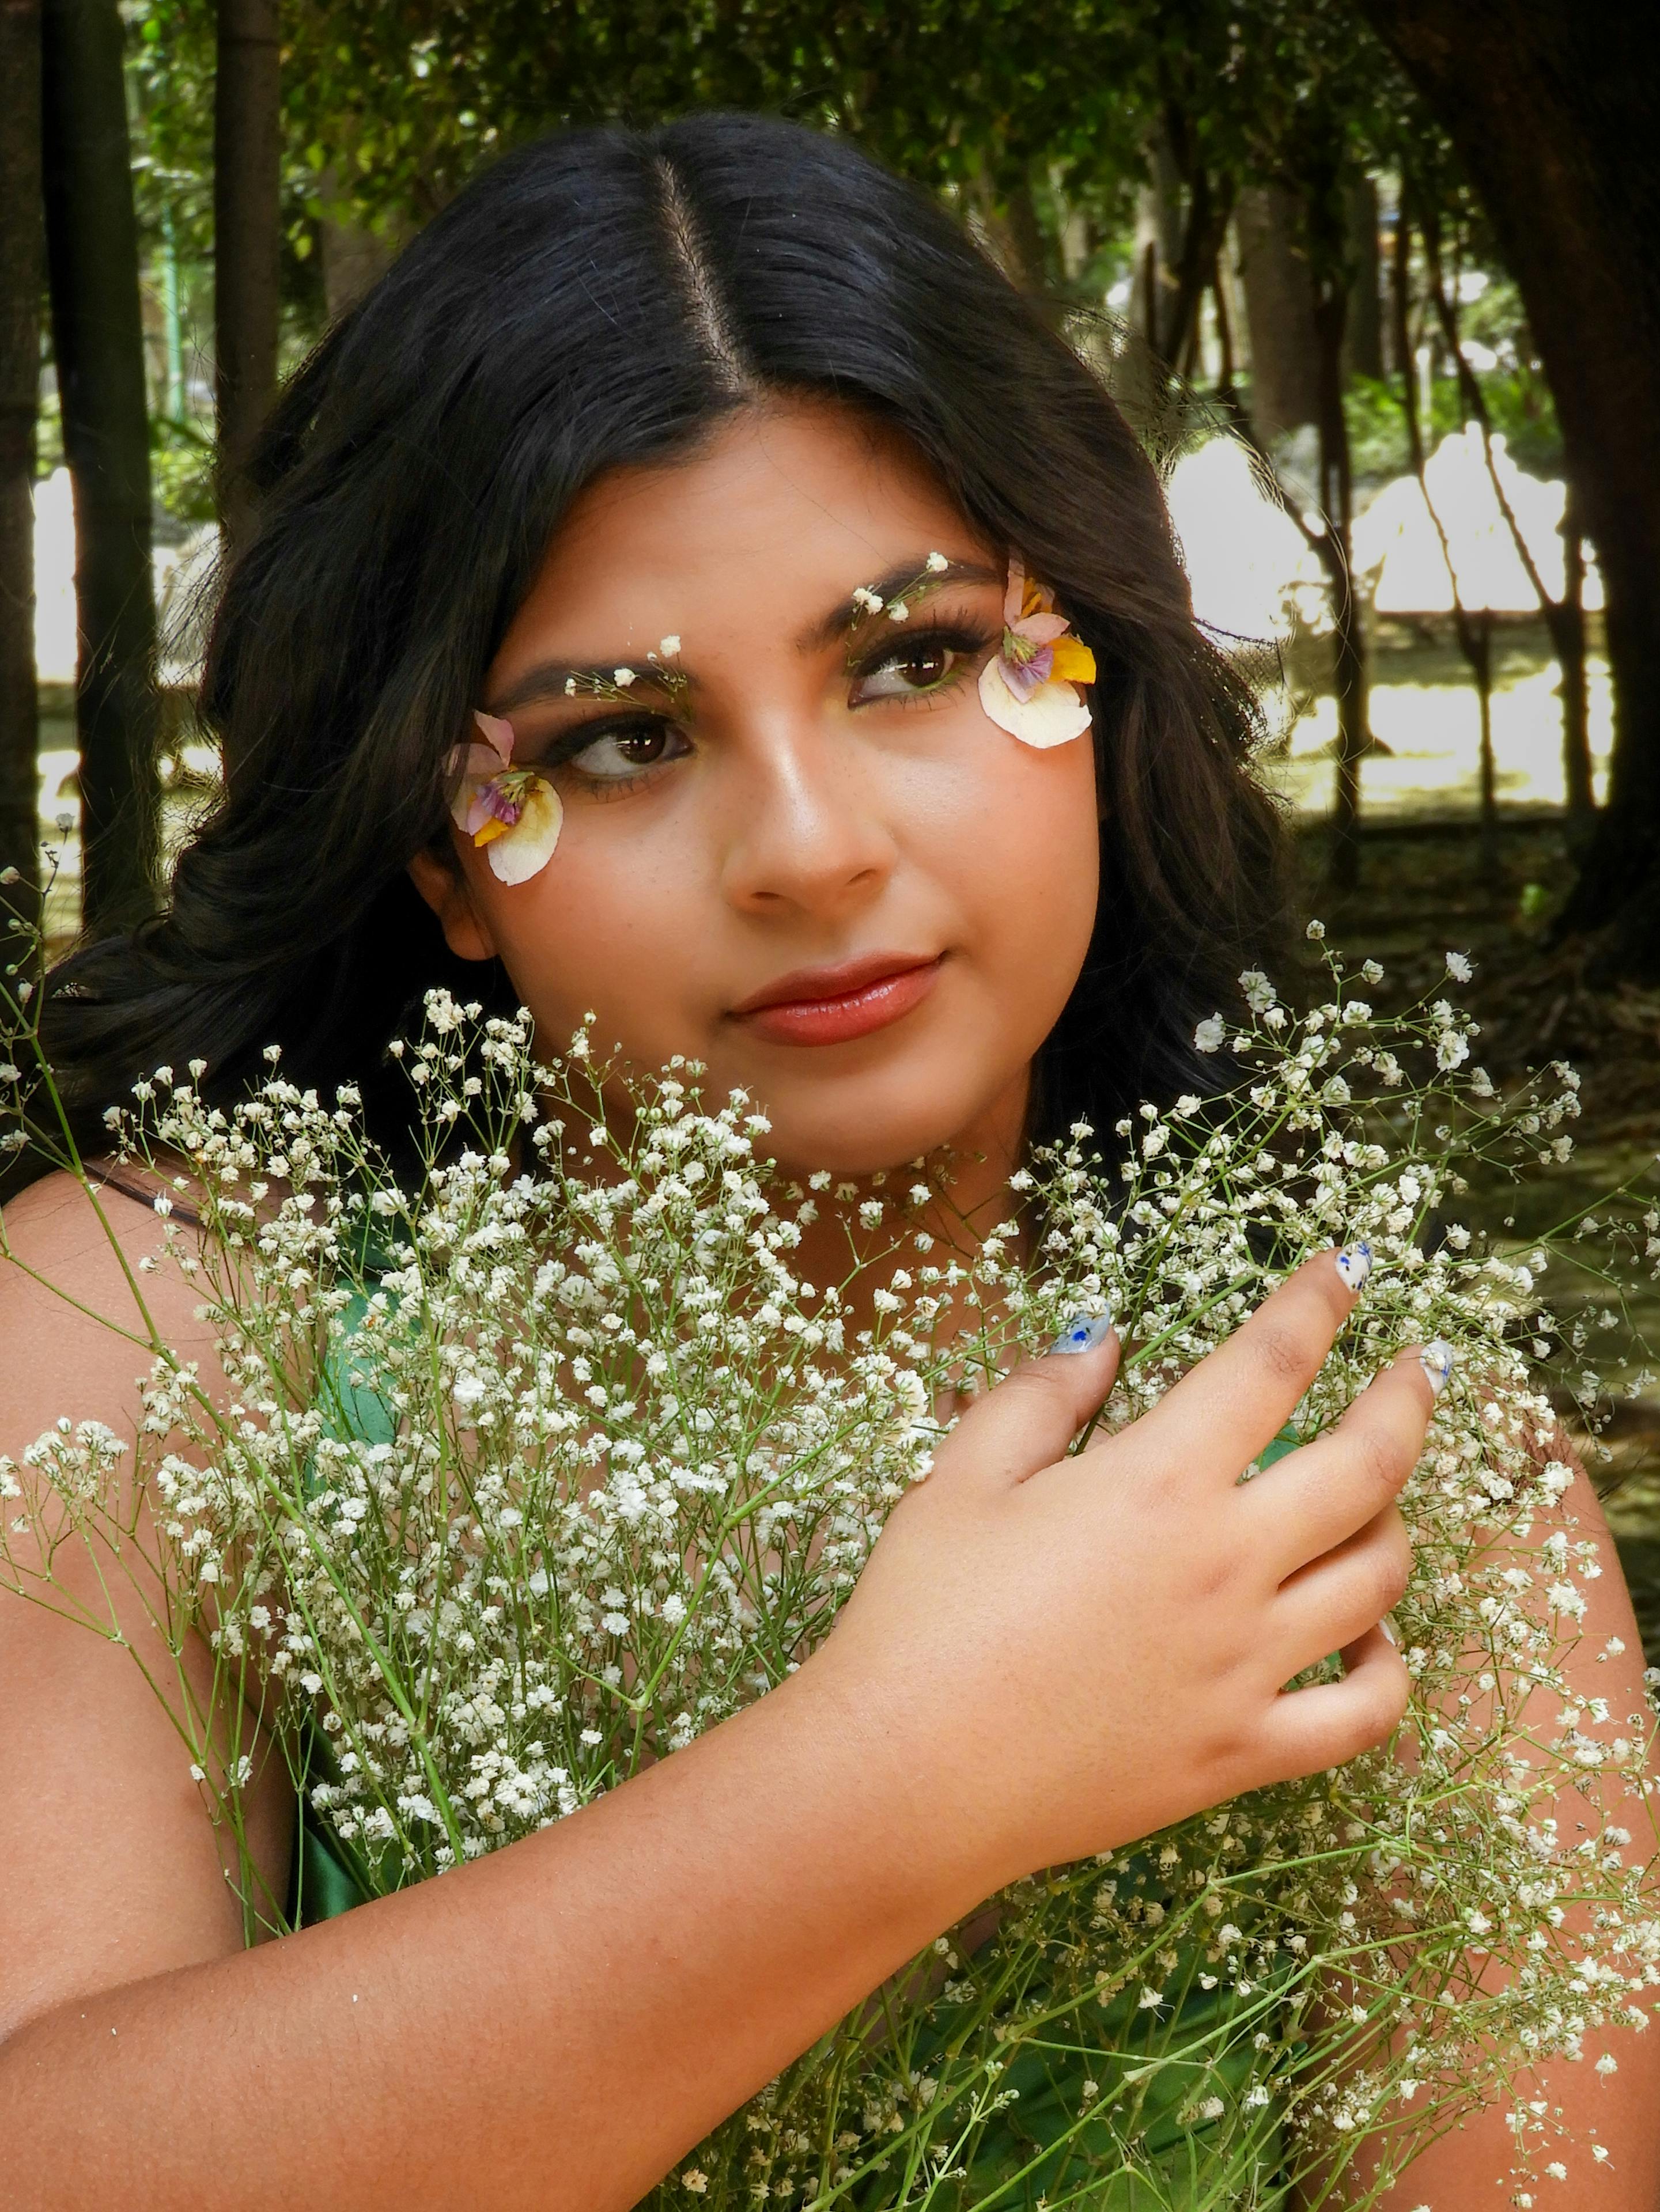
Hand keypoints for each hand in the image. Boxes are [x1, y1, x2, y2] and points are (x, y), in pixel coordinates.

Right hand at [816, 1250, 1431, 1896]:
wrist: (905, 1776)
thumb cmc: (920, 1616)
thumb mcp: (963, 1476)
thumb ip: (1042, 1397)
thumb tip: (1104, 1344)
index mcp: (1158, 1483)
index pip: (1271, 1365)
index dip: (1319, 1302)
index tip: (1349, 1268)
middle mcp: (1227, 1566)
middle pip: (1368, 1465)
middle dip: (1406, 1398)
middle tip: (1416, 1365)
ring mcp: (1248, 1666)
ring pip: (1379, 1579)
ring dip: (1396, 1519)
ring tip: (1380, 1493)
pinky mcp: (1243, 1752)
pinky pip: (1363, 1713)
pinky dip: (1389, 1666)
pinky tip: (1372, 1636)